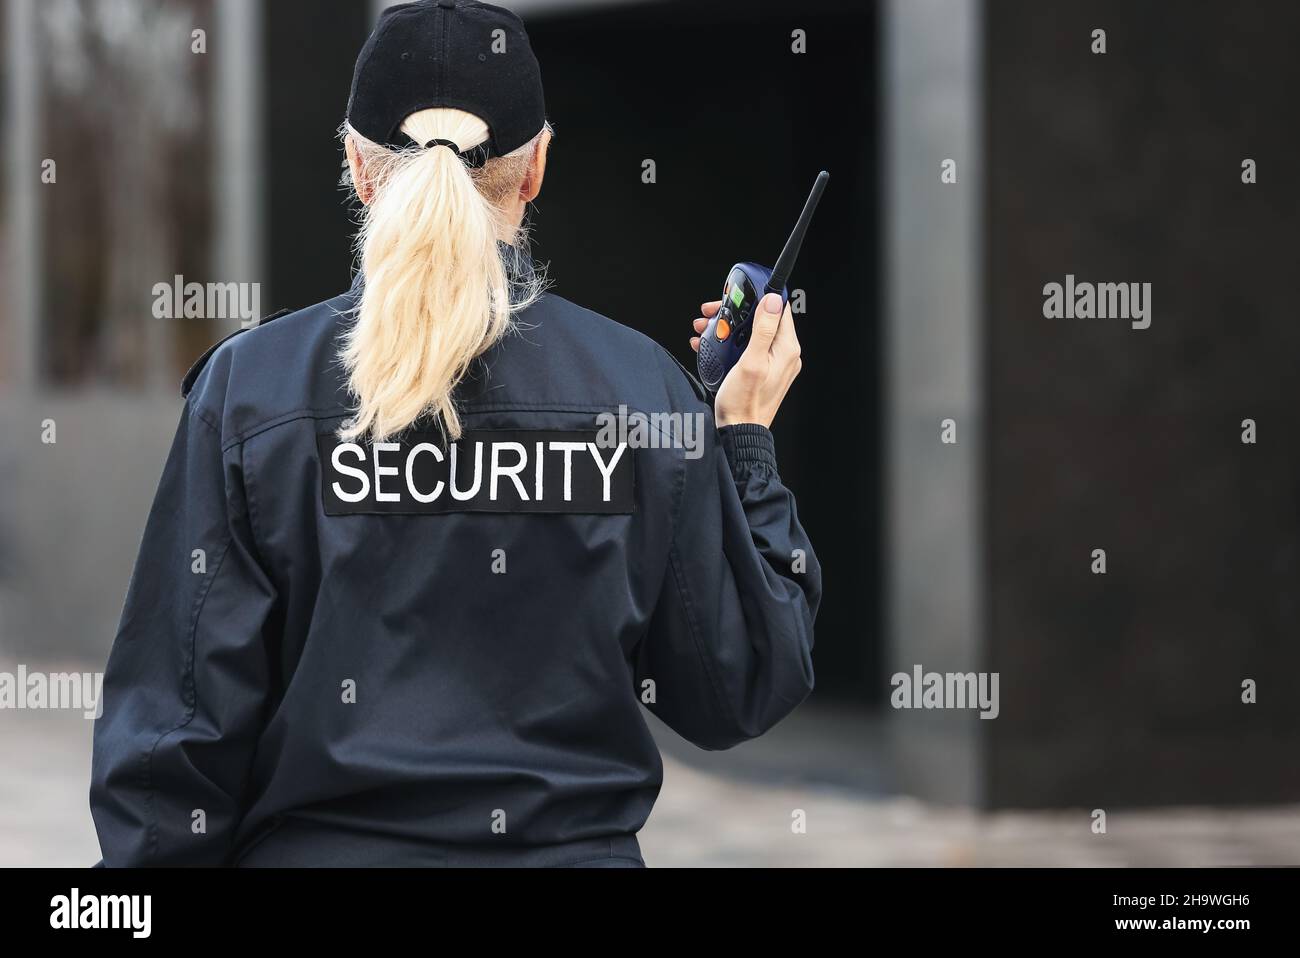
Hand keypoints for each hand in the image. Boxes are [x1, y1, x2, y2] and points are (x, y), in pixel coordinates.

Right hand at [689, 292, 800, 428]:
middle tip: (713, 312)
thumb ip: (763, 330)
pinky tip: (709, 344)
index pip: (779, 309)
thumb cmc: (743, 403)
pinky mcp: (761, 371)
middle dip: (735, 313)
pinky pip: (746, 348)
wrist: (738, 431)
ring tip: (705, 328)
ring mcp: (773, 363)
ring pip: (750, 333)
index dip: (759, 297)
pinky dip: (729, 344)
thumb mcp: (751, 362)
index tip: (739, 293)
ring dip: (727, 328)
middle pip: (761, 319)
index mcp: (786, 349)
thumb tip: (773, 301)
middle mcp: (783, 355)